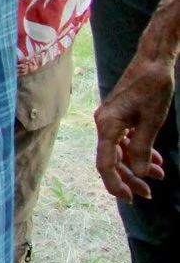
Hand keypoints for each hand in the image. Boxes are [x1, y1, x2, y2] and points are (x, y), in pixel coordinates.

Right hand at [96, 51, 176, 201]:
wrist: (152, 63)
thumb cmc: (153, 88)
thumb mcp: (152, 121)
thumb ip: (142, 148)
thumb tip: (138, 173)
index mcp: (107, 125)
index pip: (106, 163)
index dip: (116, 183)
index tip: (130, 199)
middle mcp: (104, 124)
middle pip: (111, 160)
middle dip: (130, 178)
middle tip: (149, 192)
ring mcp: (110, 120)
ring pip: (119, 151)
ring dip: (137, 165)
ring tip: (159, 173)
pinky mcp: (118, 116)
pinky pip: (123, 140)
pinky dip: (138, 151)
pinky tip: (154, 158)